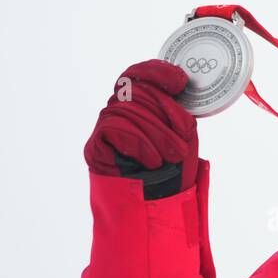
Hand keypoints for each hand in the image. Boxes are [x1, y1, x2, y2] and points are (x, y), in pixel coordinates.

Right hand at [84, 59, 198, 197]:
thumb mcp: (183, 134)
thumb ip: (179, 110)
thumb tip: (182, 86)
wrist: (155, 205)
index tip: (180, 82)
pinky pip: (115, 128)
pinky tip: (152, 160)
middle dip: (166, 114)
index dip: (157, 71)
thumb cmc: (171, 168)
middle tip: (183, 140)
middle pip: (138, 92)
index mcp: (140, 103)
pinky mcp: (95, 145)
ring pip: (128, 110)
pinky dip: (139, 143)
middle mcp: (119, 109)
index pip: (138, 74)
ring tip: (172, 156)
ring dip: (157, 134)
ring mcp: (105, 126)